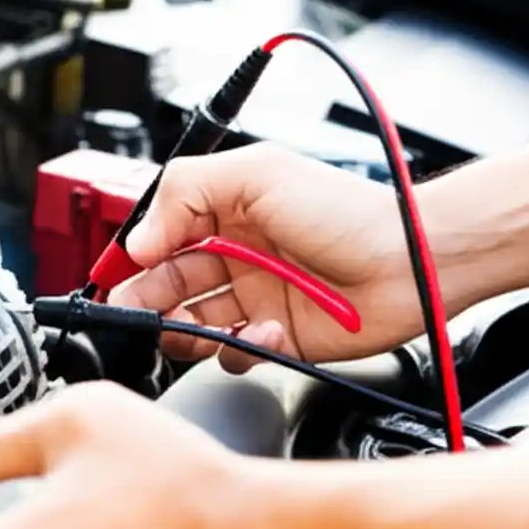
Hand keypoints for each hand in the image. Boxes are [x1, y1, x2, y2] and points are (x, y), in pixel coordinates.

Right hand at [110, 143, 428, 371]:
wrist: (412, 263)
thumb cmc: (348, 211)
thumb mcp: (256, 173)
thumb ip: (184, 193)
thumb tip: (138, 240)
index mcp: (220, 213)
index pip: (156, 237)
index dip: (130, 259)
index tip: (115, 276)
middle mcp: (231, 256)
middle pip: (162, 286)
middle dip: (146, 301)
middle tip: (141, 311)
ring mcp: (250, 298)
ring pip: (188, 326)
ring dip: (186, 329)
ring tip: (204, 324)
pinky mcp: (273, 338)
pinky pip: (232, 354)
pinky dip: (238, 349)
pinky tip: (265, 330)